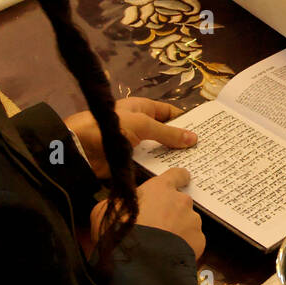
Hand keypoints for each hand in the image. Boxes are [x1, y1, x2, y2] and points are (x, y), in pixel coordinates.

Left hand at [64, 97, 196, 179]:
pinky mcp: (131, 163)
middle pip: (166, 134)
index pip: (170, 113)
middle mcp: (140, 125)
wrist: (80, 150)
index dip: (186, 120)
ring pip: (160, 151)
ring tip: (197, 165)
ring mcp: (136, 145)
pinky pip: (151, 165)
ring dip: (173, 158)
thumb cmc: (111, 127)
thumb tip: (194, 138)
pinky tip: (177, 176)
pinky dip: (161, 170)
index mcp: (142, 109)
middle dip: (182, 141)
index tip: (206, 131)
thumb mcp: (143, 125)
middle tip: (206, 151)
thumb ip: (168, 133)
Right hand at [91, 167, 204, 259]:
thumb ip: (120, 202)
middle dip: (170, 213)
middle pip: (180, 203)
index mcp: (160, 189)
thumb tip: (121, 204)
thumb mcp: (104, 210)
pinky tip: (168, 255)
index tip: (180, 180)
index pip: (176, 175)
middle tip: (154, 228)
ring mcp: (192, 221)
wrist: (138, 261)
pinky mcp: (199, 241)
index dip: (177, 178)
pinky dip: (183, 247)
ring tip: (159, 245)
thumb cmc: (119, 232)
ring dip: (177, 231)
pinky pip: (192, 242)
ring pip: (187, 223)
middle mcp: (181, 201)